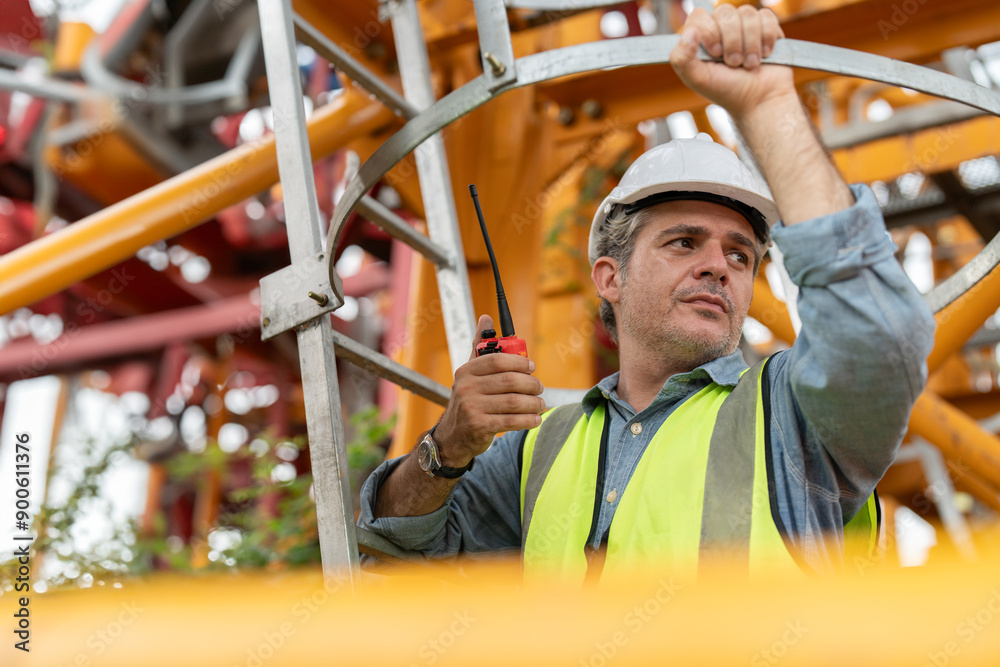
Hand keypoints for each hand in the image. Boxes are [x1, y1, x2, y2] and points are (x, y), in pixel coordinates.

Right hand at [433, 314, 545, 466]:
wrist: (452, 436)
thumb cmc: (468, 400)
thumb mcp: (470, 373)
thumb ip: (480, 347)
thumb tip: (486, 317)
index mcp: (466, 371)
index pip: (498, 360)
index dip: (519, 362)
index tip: (532, 366)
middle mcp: (466, 388)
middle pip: (509, 381)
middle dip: (531, 384)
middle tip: (540, 388)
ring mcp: (472, 408)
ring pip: (514, 402)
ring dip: (533, 403)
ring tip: (540, 404)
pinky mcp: (480, 427)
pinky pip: (511, 421)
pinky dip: (528, 420)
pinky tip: (535, 419)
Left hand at [670, 6, 793, 119]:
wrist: (759, 101)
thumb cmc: (727, 91)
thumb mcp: (697, 79)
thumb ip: (681, 57)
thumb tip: (690, 30)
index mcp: (701, 37)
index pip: (699, 16)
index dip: (709, 31)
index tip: (715, 53)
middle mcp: (722, 28)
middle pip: (724, 11)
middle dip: (731, 40)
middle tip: (733, 63)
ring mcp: (745, 26)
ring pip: (747, 13)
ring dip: (750, 43)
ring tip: (750, 64)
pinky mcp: (767, 27)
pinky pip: (767, 16)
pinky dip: (766, 37)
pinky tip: (764, 54)